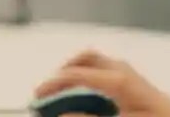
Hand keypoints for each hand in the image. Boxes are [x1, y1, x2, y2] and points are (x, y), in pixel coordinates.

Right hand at [35, 49, 169, 116]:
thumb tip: (64, 115)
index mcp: (117, 80)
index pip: (76, 74)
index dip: (53, 84)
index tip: (38, 96)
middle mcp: (121, 70)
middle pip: (84, 59)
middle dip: (63, 72)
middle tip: (48, 92)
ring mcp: (127, 73)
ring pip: (94, 63)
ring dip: (76, 75)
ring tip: (63, 96)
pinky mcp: (132, 82)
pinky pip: (103, 73)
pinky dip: (88, 81)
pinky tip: (85, 100)